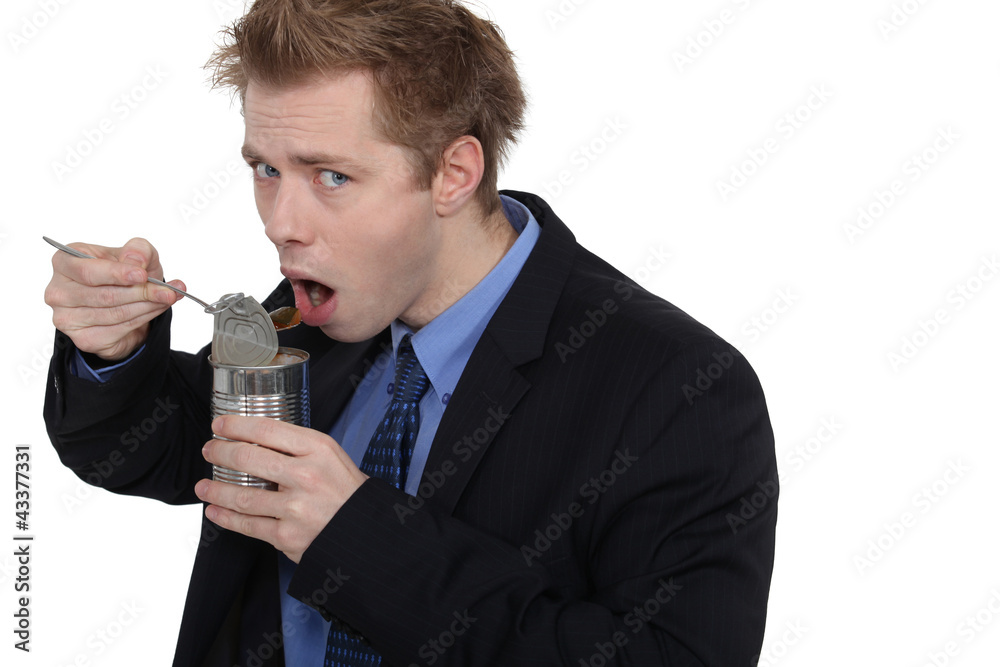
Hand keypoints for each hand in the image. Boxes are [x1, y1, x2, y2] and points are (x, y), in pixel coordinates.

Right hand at [44, 238, 182, 360]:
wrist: (126, 303)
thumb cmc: (124, 274)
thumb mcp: (137, 254)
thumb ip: (138, 250)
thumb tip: (135, 261)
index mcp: (65, 261)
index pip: (88, 270)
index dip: (116, 274)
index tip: (142, 275)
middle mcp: (58, 290)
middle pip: (104, 294)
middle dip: (141, 293)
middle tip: (168, 291)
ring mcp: (66, 317)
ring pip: (114, 313)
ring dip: (147, 306)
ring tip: (167, 298)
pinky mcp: (83, 338)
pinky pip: (118, 330)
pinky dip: (142, 319)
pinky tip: (153, 310)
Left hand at [195, 416, 368, 563]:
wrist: (364, 530)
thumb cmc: (347, 491)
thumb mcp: (332, 456)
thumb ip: (298, 447)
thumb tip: (257, 439)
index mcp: (318, 449)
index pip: (267, 429)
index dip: (237, 425)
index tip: (221, 425)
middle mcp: (306, 475)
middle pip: (249, 458)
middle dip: (220, 452)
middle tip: (209, 450)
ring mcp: (296, 507)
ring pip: (242, 496)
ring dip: (216, 489)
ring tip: (204, 486)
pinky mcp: (287, 535)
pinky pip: (248, 525)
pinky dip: (226, 518)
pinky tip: (216, 511)